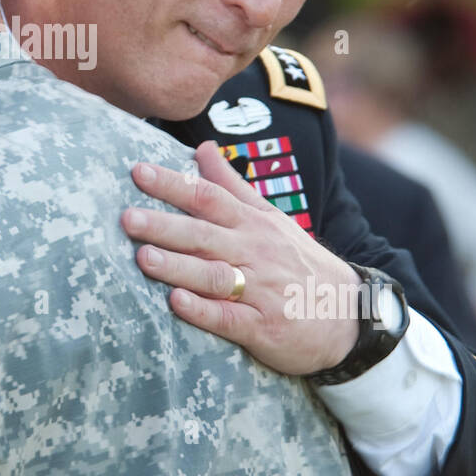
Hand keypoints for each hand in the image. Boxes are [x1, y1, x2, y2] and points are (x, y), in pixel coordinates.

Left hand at [122, 140, 361, 376]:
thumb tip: (202, 148)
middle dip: (165, 226)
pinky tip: (177, 303)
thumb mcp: (270, 217)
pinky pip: (229, 317)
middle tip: (127, 218)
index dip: (173, 184)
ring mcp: (260, 290)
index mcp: (252, 224)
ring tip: (144, 258)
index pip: (208, 197)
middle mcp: (254, 252)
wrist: (348, 316)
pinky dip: (203, 310)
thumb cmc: (297, 262)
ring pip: (214, 275)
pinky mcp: (261, 327)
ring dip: (178, 267)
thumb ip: (231, 185)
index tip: (138, 172)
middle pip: (204, 235)